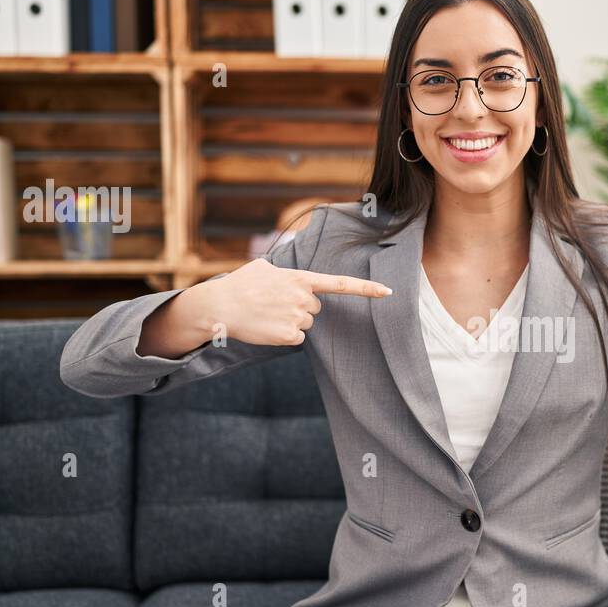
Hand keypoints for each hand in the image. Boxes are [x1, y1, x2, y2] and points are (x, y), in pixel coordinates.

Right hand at [202, 257, 392, 346]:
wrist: (219, 306)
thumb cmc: (239, 285)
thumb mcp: (263, 267)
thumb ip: (284, 270)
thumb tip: (288, 275)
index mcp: (300, 278)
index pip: (341, 284)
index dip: (366, 289)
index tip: (388, 292)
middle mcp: (303, 298)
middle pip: (315, 308)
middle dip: (300, 307)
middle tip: (274, 304)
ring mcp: (296, 318)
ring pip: (305, 324)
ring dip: (290, 321)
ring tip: (266, 314)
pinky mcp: (288, 336)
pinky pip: (296, 338)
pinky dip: (284, 336)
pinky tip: (267, 328)